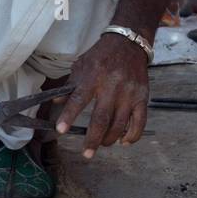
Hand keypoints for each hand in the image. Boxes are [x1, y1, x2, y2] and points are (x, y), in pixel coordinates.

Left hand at [54, 32, 149, 158]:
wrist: (129, 43)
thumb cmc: (101, 56)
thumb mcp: (81, 65)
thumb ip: (70, 86)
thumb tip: (54, 103)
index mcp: (93, 76)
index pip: (78, 99)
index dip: (68, 116)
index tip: (60, 130)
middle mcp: (112, 85)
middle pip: (101, 118)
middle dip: (93, 139)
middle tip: (86, 153)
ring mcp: (129, 92)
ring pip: (120, 124)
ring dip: (110, 139)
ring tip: (102, 144)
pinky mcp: (142, 97)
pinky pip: (139, 121)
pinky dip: (132, 135)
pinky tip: (124, 142)